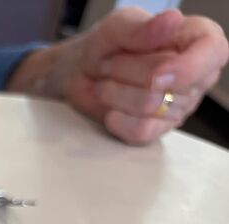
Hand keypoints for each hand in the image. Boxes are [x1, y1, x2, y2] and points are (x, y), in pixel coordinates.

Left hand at [10, 8, 228, 144]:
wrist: (82, 74)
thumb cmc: (109, 45)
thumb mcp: (118, 26)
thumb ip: (142, 27)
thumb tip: (172, 20)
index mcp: (201, 40)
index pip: (213, 54)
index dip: (184, 68)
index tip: (155, 74)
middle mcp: (199, 75)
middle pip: (167, 83)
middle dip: (125, 72)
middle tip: (109, 64)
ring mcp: (181, 106)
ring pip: (150, 107)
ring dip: (115, 93)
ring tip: (107, 82)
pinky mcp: (158, 129)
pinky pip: (141, 131)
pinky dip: (116, 119)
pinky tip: (111, 108)